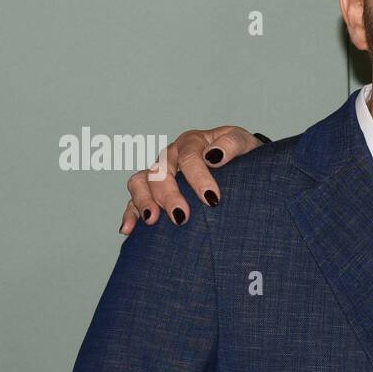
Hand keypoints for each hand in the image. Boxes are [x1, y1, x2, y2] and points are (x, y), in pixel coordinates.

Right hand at [118, 125, 262, 233]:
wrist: (240, 164)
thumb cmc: (241, 154)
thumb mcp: (243, 142)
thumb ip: (232, 144)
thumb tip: (215, 155)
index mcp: (192, 143)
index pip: (189, 157)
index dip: (198, 178)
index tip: (212, 199)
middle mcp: (171, 156)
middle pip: (160, 172)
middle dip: (169, 195)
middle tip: (182, 217)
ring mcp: (159, 174)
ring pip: (140, 182)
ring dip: (144, 201)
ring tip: (152, 220)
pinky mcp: (153, 192)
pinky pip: (134, 201)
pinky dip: (130, 214)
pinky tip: (129, 230)